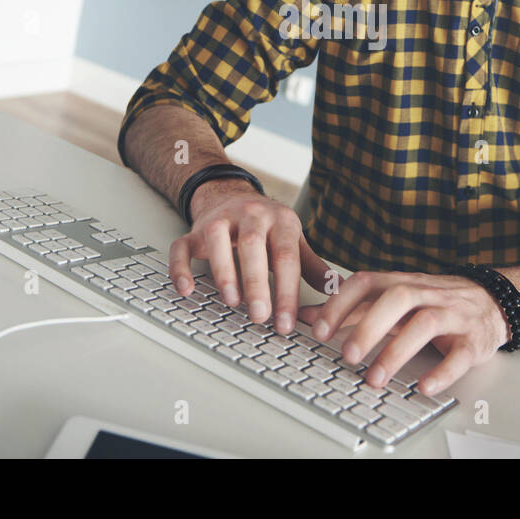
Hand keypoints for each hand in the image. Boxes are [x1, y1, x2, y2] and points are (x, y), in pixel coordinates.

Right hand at [167, 179, 333, 334]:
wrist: (233, 197)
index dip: (287, 291)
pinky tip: (186, 290)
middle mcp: (250, 216)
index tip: (286, 322)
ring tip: (232, 301)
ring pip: (217, 241)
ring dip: (224, 272)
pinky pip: (182, 246)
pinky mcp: (194, 231)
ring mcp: (220, 220)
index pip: (286, 257)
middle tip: (260, 316)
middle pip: (253, 247)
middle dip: (257, 283)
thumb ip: (313, 267)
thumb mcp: (293, 240)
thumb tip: (339, 292)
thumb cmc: (268, 228)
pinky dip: (180, 268)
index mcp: (280, 220)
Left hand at [297, 271, 509, 396]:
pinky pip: (460, 354)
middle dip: (368, 326)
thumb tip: (306, 316)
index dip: (342, 303)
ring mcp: (453, 314)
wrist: (493, 300)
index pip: (367, 282)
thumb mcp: (395, 299)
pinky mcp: (474, 339)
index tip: (318, 328)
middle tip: (346, 355)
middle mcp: (427, 293)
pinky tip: (424, 387)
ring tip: (375, 379)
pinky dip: (443, 372)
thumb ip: (355, 308)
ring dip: (397, 352)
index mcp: (402, 282)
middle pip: (397, 299)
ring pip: (425, 325)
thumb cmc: (434, 302)